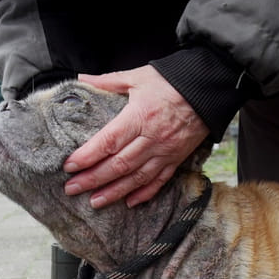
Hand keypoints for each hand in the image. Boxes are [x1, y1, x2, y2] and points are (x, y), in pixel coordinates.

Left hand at [64, 66, 209, 208]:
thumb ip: (108, 81)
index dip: (88, 156)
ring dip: (114, 192)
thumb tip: (81, 77)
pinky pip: (159, 181)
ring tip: (94, 202)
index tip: (69, 166)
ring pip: (136, 178)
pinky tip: (129, 202)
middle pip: (118, 165)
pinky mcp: (176, 159)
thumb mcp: (138, 76)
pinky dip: (144, 194)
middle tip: (71, 189)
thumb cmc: (171, 81)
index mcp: (139, 116)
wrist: (209, 89)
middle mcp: (152, 138)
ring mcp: (165, 152)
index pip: (108, 141)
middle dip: (93, 179)